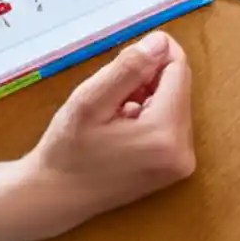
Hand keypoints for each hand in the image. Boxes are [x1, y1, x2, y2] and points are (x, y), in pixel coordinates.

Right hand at [22, 31, 195, 230]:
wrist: (55, 198)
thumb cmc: (66, 151)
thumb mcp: (90, 102)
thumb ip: (128, 69)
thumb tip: (161, 42)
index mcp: (166, 135)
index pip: (178, 71)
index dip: (155, 54)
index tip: (125, 56)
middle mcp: (184, 152)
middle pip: (178, 87)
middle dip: (148, 79)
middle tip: (110, 93)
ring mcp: (182, 163)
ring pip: (174, 102)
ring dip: (147, 96)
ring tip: (113, 112)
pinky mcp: (176, 167)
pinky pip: (170, 122)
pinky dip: (149, 114)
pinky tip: (121, 126)